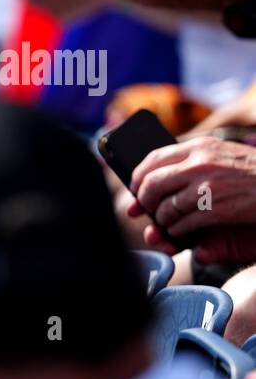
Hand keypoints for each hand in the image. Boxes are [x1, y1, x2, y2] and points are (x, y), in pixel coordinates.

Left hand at [127, 136, 255, 260]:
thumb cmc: (251, 171)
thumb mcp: (223, 154)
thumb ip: (193, 159)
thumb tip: (155, 175)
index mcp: (200, 147)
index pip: (154, 158)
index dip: (138, 175)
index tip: (135, 187)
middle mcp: (200, 164)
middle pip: (152, 184)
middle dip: (144, 200)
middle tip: (145, 209)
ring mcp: (207, 187)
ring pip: (165, 208)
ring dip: (163, 220)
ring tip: (168, 221)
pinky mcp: (215, 209)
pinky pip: (182, 224)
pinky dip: (178, 230)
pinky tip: (183, 230)